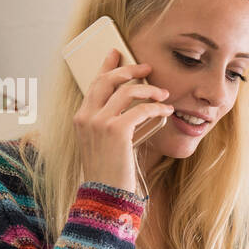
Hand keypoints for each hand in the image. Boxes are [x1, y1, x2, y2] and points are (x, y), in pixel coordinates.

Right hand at [75, 48, 173, 193]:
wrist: (104, 195)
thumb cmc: (108, 172)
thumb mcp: (102, 144)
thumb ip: (108, 125)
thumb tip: (131, 109)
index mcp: (81, 118)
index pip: (93, 84)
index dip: (105, 67)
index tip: (116, 53)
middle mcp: (86, 117)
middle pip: (107, 80)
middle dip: (129, 69)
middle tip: (146, 67)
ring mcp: (99, 122)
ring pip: (126, 91)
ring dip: (149, 89)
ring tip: (164, 92)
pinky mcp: (116, 130)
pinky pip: (141, 109)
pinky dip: (157, 106)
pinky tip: (167, 109)